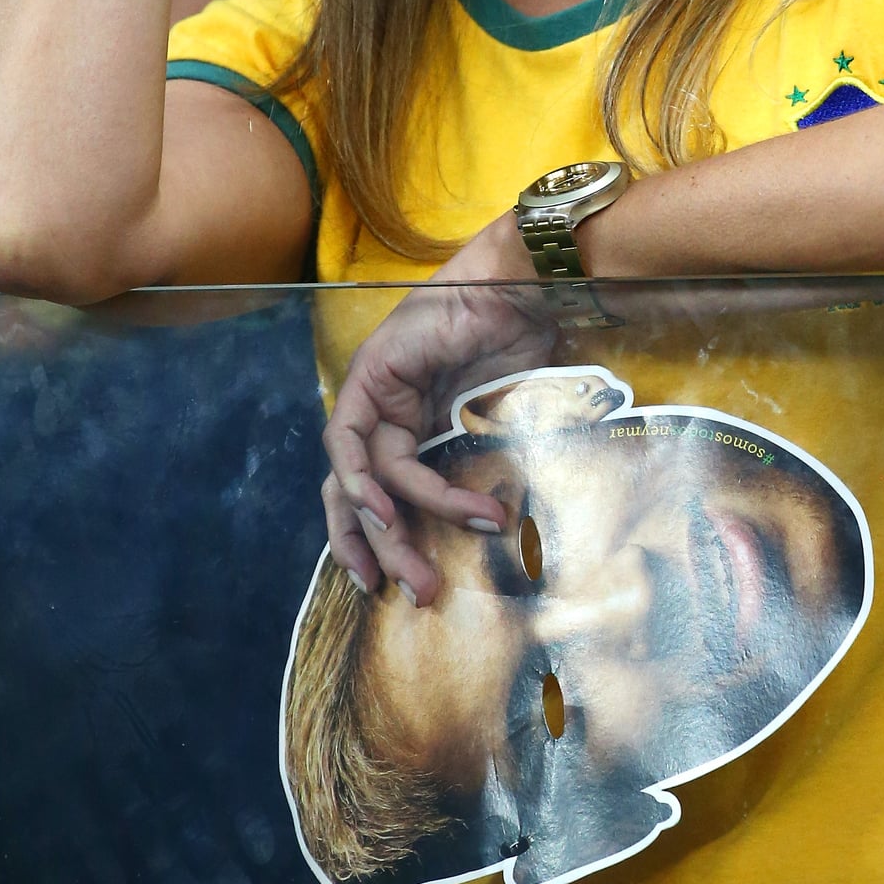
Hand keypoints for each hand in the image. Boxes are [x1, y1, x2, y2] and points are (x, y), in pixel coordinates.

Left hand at [321, 216, 556, 603]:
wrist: (530, 288)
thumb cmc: (532, 345)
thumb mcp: (508, 422)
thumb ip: (489, 465)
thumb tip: (509, 530)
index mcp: (417, 424)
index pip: (381, 494)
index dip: (384, 543)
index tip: (403, 590)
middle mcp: (388, 413)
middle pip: (360, 497)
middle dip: (384, 552)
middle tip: (416, 595)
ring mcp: (374, 393)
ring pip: (357, 479)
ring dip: (386, 529)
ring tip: (421, 568)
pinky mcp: (369, 375)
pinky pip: (351, 441)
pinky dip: (364, 481)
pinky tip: (388, 512)